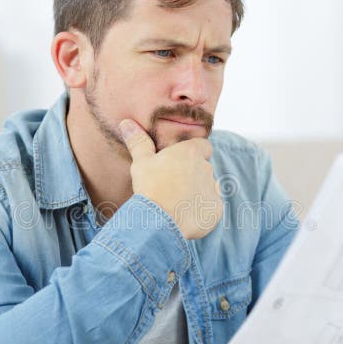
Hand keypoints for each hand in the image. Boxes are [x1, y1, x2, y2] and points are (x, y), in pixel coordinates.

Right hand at [119, 119, 221, 239]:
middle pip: (203, 168)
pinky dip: (202, 210)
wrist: (159, 221)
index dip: (193, 153)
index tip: (180, 162)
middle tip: (172, 185)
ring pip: (208, 187)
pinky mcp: (216, 209)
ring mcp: (213, 189)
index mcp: (191, 152)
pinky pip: (211, 207)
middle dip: (192, 174)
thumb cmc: (150, 187)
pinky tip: (185, 215)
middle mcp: (206, 168)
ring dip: (197, 192)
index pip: (203, 146)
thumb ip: (138, 142)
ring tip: (177, 202)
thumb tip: (126, 123)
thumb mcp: (141, 162)